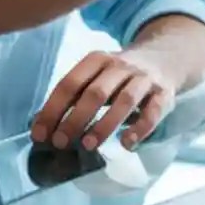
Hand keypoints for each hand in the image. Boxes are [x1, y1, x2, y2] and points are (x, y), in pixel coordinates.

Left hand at [31, 49, 176, 151]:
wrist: (165, 57)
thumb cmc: (120, 74)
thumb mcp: (97, 74)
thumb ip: (74, 95)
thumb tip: (41, 125)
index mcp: (97, 60)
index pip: (70, 83)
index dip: (53, 109)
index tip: (40, 135)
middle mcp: (121, 66)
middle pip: (96, 92)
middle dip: (75, 119)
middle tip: (61, 143)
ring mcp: (144, 79)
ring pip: (125, 101)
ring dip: (104, 125)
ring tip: (88, 146)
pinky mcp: (164, 93)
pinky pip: (152, 112)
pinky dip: (139, 129)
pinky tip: (126, 144)